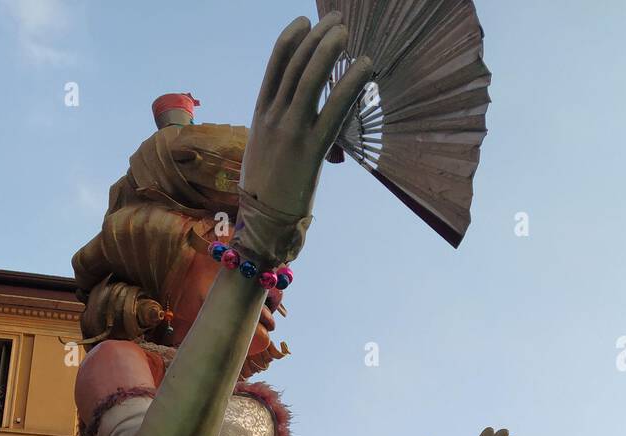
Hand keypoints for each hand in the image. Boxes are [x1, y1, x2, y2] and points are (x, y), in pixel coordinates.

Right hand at [239, 14, 372, 231]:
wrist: (262, 224)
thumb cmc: (266, 191)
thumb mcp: (263, 150)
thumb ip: (276, 126)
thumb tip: (293, 111)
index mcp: (260, 116)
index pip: (274, 65)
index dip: (291, 37)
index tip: (307, 21)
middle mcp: (273, 118)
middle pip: (295, 64)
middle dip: (317, 36)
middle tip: (337, 20)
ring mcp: (290, 133)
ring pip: (310, 79)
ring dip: (329, 50)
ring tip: (346, 33)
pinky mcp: (310, 150)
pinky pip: (333, 110)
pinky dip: (350, 84)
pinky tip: (365, 67)